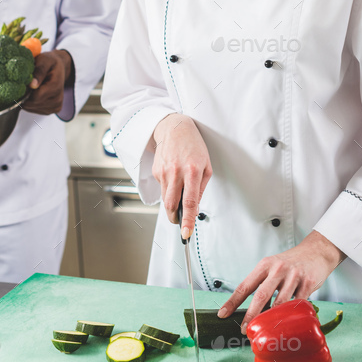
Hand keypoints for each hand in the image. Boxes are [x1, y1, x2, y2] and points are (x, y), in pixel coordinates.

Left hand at [23, 49, 72, 115]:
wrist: (60, 68)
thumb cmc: (50, 62)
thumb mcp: (44, 61)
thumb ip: (39, 71)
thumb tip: (31, 85)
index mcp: (56, 87)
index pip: (34, 97)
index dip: (25, 91)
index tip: (23, 82)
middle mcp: (57, 99)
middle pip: (32, 103)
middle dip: (25, 95)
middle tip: (27, 83)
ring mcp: (56, 106)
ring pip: (32, 108)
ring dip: (28, 99)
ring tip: (32, 87)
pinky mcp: (53, 110)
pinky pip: (35, 110)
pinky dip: (31, 103)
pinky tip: (35, 93)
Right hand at [152, 113, 211, 239]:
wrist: (174, 128)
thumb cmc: (193, 146)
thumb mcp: (206, 167)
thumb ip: (200, 190)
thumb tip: (194, 210)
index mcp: (193, 171)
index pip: (189, 202)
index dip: (187, 220)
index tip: (185, 233)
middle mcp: (177, 172)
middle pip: (171, 205)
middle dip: (175, 218)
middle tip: (180, 221)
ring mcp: (164, 172)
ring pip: (164, 199)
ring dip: (172, 204)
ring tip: (179, 193)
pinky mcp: (156, 171)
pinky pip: (162, 188)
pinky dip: (168, 189)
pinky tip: (173, 177)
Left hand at [217, 230, 346, 332]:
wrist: (316, 252)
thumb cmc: (291, 263)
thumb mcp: (273, 267)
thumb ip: (263, 284)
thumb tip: (250, 309)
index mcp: (264, 265)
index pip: (245, 286)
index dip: (232, 302)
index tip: (222, 314)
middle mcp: (277, 269)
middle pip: (260, 296)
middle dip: (250, 315)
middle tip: (244, 329)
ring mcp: (293, 276)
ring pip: (280, 303)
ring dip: (271, 319)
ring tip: (266, 331)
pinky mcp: (308, 283)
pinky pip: (298, 304)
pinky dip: (292, 315)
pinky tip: (287, 323)